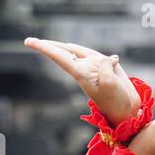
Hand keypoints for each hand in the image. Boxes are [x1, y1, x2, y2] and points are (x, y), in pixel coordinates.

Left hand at [24, 37, 139, 127]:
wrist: (127, 113)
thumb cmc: (116, 102)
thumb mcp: (109, 83)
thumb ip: (105, 66)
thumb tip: (109, 58)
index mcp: (81, 73)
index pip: (59, 56)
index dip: (44, 47)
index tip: (28, 42)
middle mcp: (85, 69)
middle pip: (64, 52)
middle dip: (48, 46)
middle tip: (29, 41)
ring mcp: (94, 69)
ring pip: (79, 51)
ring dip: (65, 47)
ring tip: (49, 44)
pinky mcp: (106, 69)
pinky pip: (96, 56)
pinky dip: (93, 53)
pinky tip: (90, 53)